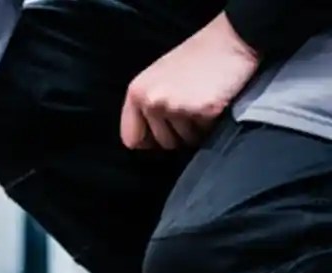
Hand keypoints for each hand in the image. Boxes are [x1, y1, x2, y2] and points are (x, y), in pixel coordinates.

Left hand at [121, 12, 258, 150]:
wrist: (231, 39)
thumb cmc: (197, 57)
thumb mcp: (158, 77)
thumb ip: (148, 104)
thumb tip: (146, 139)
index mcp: (137, 92)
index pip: (131, 137)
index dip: (148, 141)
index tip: (160, 137)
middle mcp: (152, 101)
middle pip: (162, 142)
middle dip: (178, 134)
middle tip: (190, 110)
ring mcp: (177, 107)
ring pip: (185, 140)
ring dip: (196, 129)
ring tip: (202, 102)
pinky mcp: (204, 111)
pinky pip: (206, 133)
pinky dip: (212, 123)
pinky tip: (215, 102)